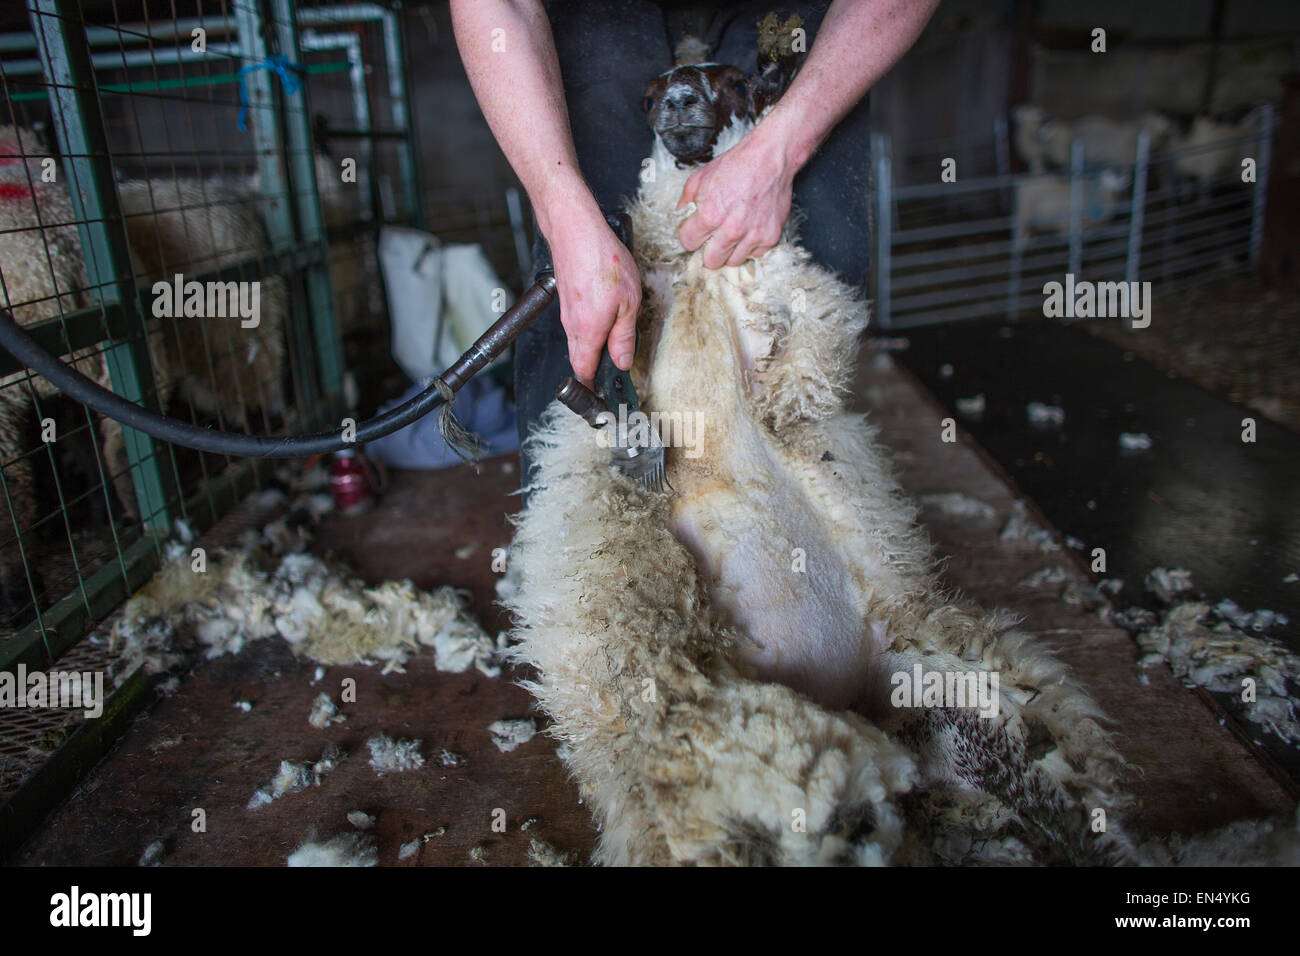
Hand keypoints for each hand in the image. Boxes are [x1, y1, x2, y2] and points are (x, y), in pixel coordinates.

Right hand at [543, 203, 640, 386]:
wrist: (574, 230)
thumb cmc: (602, 259)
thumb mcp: (628, 302)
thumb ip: (624, 336)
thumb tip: (622, 361)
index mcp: (588, 332)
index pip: (585, 372)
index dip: (592, 389)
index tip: (602, 398)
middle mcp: (572, 326)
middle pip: (580, 360)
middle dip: (593, 373)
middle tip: (610, 379)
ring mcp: (567, 313)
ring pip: (579, 342)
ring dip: (593, 350)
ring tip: (613, 348)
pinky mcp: (567, 300)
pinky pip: (577, 326)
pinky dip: (589, 332)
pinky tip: (604, 320)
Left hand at [676, 128, 795, 268]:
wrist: (770, 158)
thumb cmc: (737, 165)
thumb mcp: (700, 178)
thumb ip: (685, 201)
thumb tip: (679, 217)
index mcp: (710, 215)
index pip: (688, 243)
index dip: (690, 236)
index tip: (695, 231)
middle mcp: (732, 230)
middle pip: (710, 261)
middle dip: (708, 250)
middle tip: (712, 238)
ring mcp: (753, 236)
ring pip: (733, 262)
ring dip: (730, 250)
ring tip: (732, 233)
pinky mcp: (770, 237)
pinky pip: (754, 255)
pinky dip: (750, 246)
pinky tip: (748, 230)